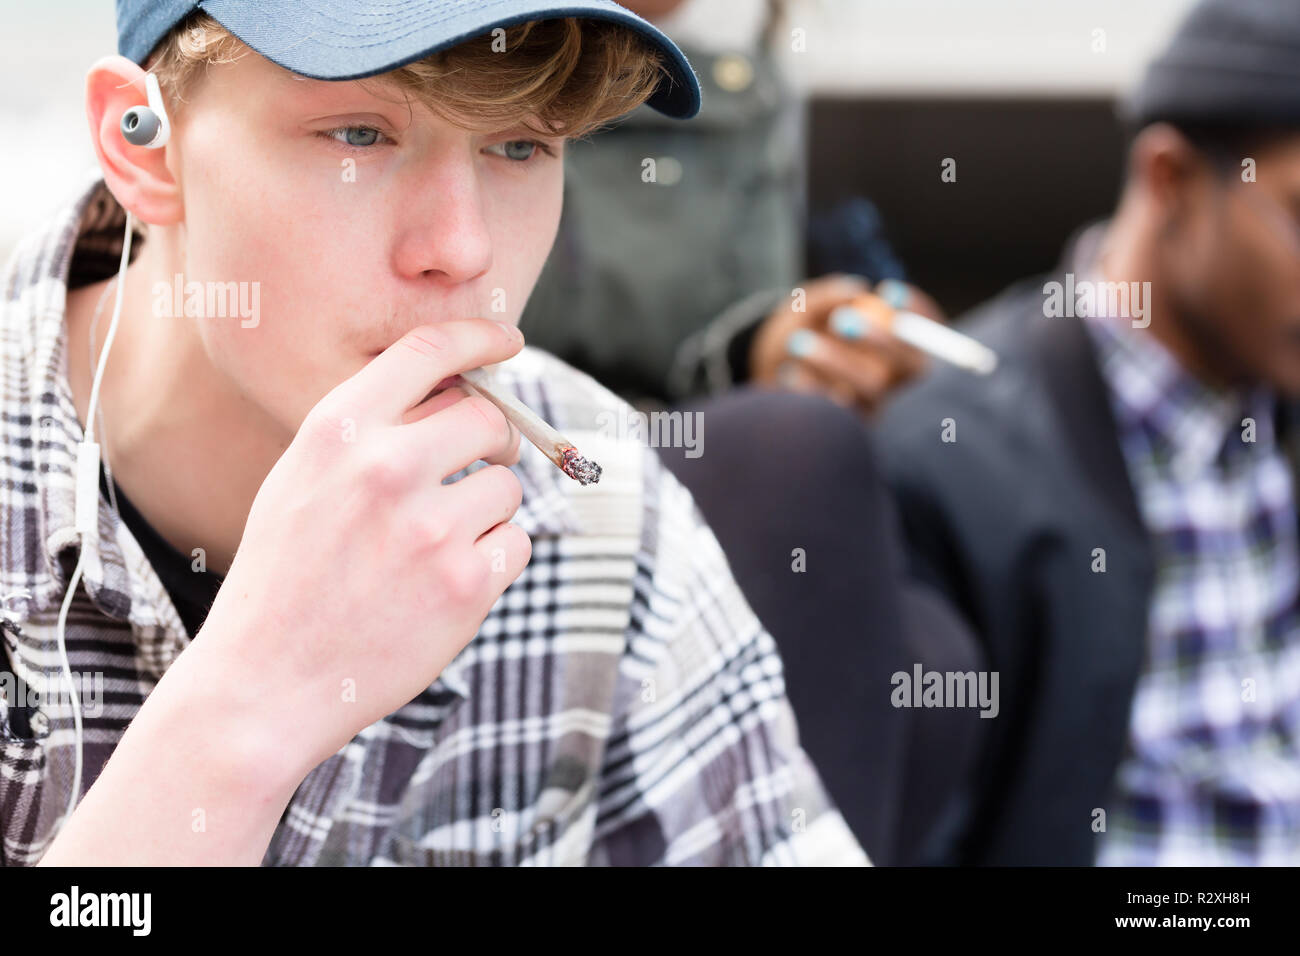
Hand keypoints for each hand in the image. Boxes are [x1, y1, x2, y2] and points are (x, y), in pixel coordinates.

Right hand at [200, 317, 531, 772]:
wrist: (264, 681)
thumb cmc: (286, 575)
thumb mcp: (302, 480)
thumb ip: (370, 431)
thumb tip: (460, 390)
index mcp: (337, 430)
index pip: (429, 350)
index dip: (480, 338)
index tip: (508, 343)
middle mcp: (385, 468)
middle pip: (488, 417)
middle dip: (496, 440)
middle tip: (486, 463)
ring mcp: (430, 528)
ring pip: (507, 486)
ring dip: (487, 510)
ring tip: (437, 547)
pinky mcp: (466, 585)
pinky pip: (516, 542)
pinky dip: (495, 559)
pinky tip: (447, 584)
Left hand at [749, 274, 947, 416]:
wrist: (766, 379)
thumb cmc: (799, 335)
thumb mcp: (806, 311)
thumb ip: (828, 297)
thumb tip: (855, 292)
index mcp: (898, 347)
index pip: (929, 330)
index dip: (918, 311)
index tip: (887, 292)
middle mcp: (898, 382)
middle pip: (913, 365)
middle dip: (883, 339)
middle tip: (844, 319)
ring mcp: (876, 410)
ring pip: (872, 387)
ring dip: (837, 360)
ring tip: (798, 343)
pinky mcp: (850, 432)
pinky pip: (840, 410)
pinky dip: (812, 387)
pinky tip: (791, 375)